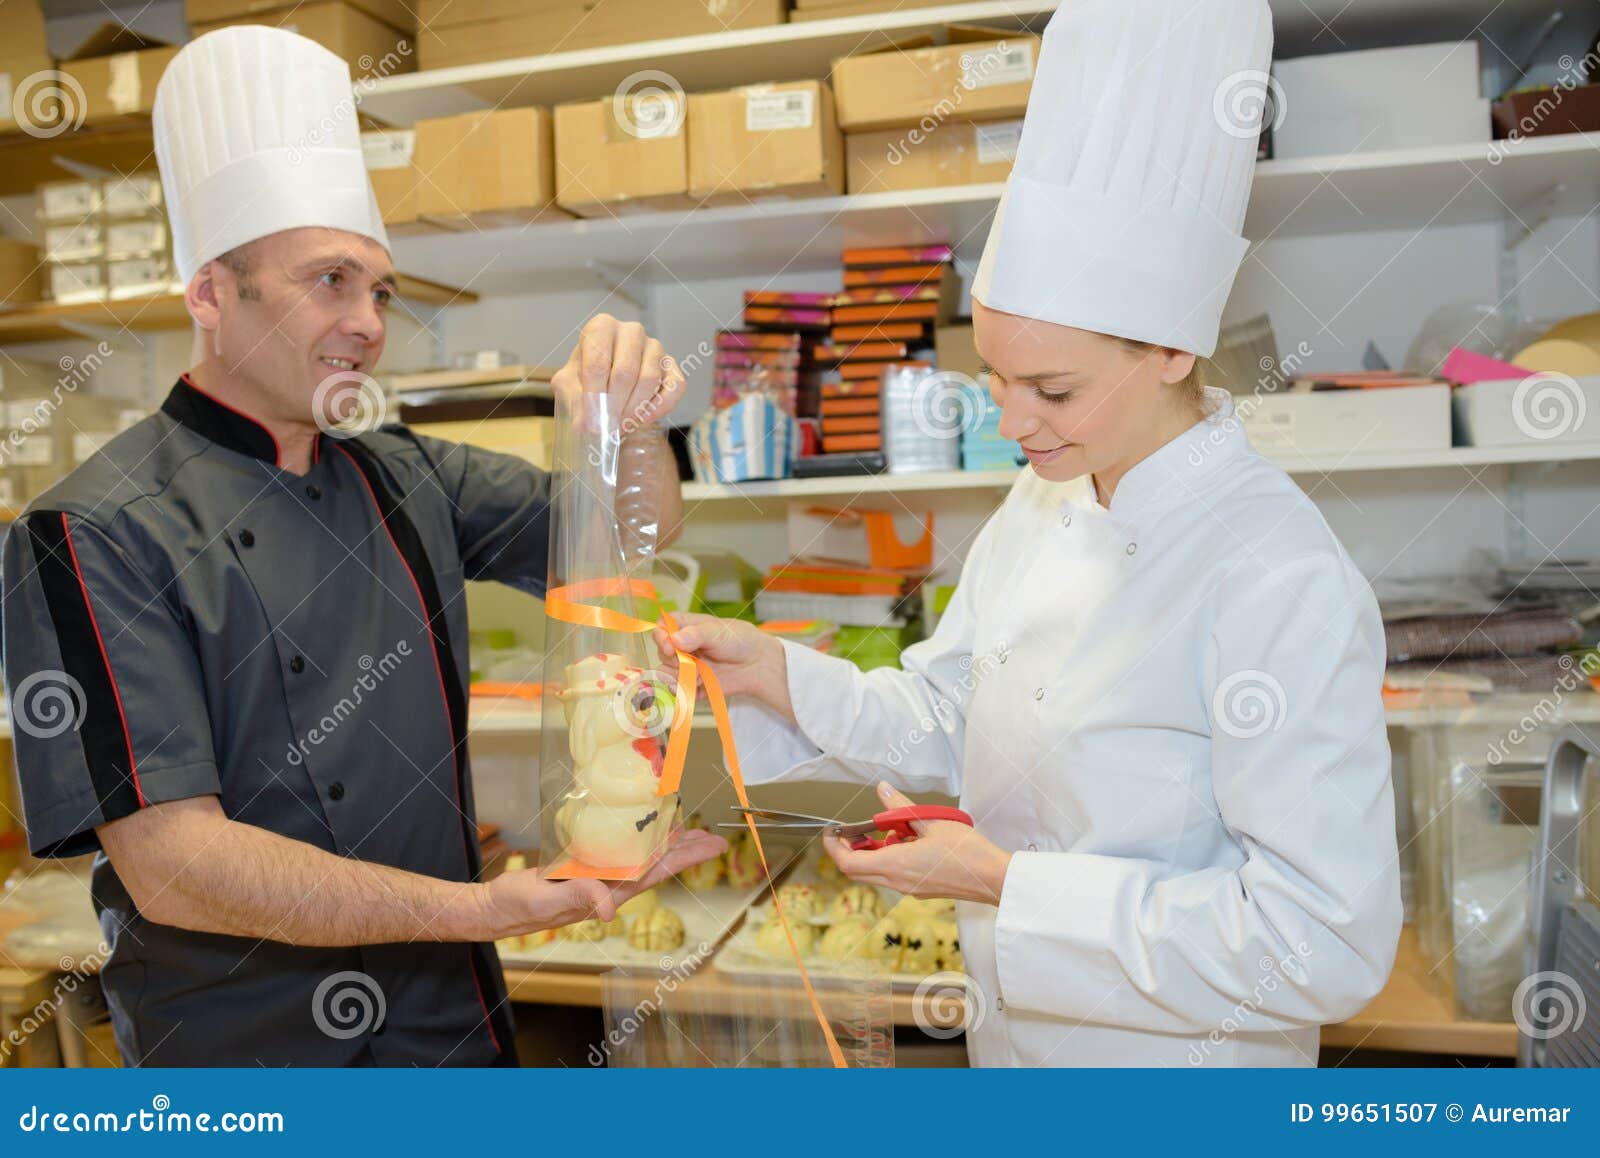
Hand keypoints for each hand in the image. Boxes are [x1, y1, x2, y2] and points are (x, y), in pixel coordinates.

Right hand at [483, 827, 726, 937]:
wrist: (495, 908)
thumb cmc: (521, 908)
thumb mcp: (549, 902)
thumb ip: (579, 899)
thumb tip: (607, 910)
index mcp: (609, 893)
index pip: (657, 872)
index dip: (686, 858)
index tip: (712, 845)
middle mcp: (609, 884)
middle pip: (657, 863)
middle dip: (686, 850)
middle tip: (713, 835)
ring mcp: (597, 875)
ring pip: (641, 856)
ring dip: (666, 844)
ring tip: (689, 830)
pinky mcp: (581, 866)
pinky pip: (617, 849)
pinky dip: (635, 837)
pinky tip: (640, 828)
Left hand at [552, 313, 687, 431]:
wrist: (607, 382)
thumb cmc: (587, 378)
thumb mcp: (570, 385)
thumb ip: (574, 400)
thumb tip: (587, 423)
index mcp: (601, 327)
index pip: (598, 362)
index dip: (594, 396)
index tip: (590, 421)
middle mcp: (630, 331)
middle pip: (626, 371)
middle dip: (615, 405)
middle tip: (607, 426)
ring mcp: (655, 347)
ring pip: (650, 379)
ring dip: (635, 409)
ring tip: (621, 423)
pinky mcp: (671, 366)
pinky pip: (674, 387)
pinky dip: (659, 407)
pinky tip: (643, 418)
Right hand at [651, 612, 793, 722]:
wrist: (759, 665)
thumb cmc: (741, 640)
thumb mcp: (719, 632)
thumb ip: (696, 635)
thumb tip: (675, 640)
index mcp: (687, 627)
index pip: (662, 628)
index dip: (661, 637)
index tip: (670, 647)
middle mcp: (683, 647)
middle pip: (662, 653)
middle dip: (674, 661)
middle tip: (692, 662)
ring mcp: (686, 666)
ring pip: (665, 674)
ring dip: (678, 677)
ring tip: (699, 675)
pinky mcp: (692, 685)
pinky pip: (678, 691)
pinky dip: (684, 690)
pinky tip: (698, 685)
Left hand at [823, 782, 1012, 906]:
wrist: (993, 879)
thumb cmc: (968, 852)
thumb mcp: (932, 821)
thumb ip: (902, 808)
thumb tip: (883, 791)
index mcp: (895, 865)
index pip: (848, 863)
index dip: (833, 847)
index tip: (832, 831)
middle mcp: (897, 881)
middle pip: (856, 871)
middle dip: (848, 849)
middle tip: (853, 829)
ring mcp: (908, 888)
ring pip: (874, 873)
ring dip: (871, 853)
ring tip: (888, 829)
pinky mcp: (920, 888)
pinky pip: (892, 874)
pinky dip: (889, 857)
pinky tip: (908, 840)